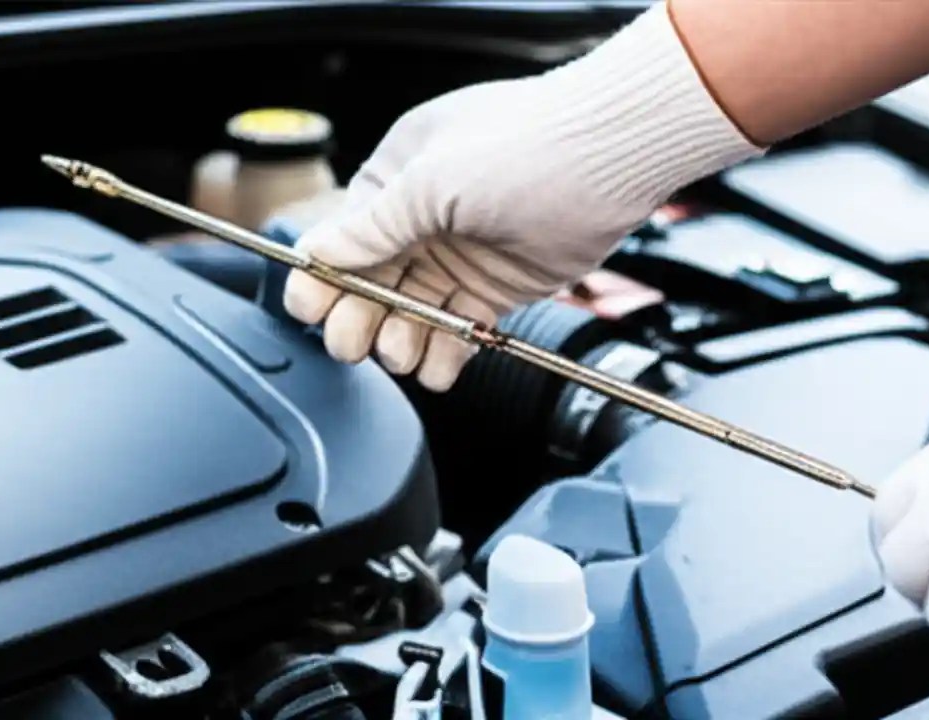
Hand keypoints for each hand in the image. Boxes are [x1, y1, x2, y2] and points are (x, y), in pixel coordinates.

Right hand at [283, 2, 758, 390]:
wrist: (616, 155)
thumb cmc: (530, 145)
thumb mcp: (433, 183)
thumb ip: (374, 226)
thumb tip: (321, 253)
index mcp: (399, 176)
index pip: (343, 237)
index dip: (324, 277)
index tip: (312, 310)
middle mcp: (425, 216)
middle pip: (372, 282)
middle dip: (359, 318)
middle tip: (355, 345)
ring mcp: (461, 252)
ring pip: (413, 312)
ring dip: (402, 340)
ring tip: (404, 355)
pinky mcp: (498, 285)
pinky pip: (458, 327)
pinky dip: (446, 352)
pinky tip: (438, 369)